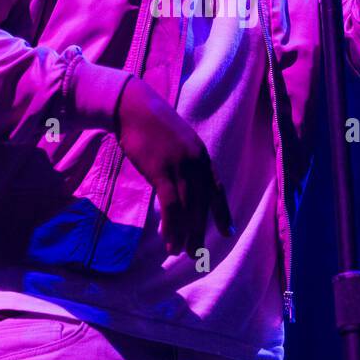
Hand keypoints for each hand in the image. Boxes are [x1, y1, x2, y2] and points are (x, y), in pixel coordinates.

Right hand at [114, 78, 232, 255]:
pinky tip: (168, 239)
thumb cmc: (149, 123)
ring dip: (185, 234)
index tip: (227, 232)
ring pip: (188, 209)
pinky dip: (171, 226)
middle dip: (200, 230)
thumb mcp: (175, 140)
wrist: (132, 106)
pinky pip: (170, 206)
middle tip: (197, 253)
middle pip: (202, 204)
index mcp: (201, 155)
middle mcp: (195, 163)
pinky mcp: (160, 171)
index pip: (216, 188)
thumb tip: (181, 182)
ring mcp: (179, 167)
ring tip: (179, 252)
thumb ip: (183, 160)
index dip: (222, 212)